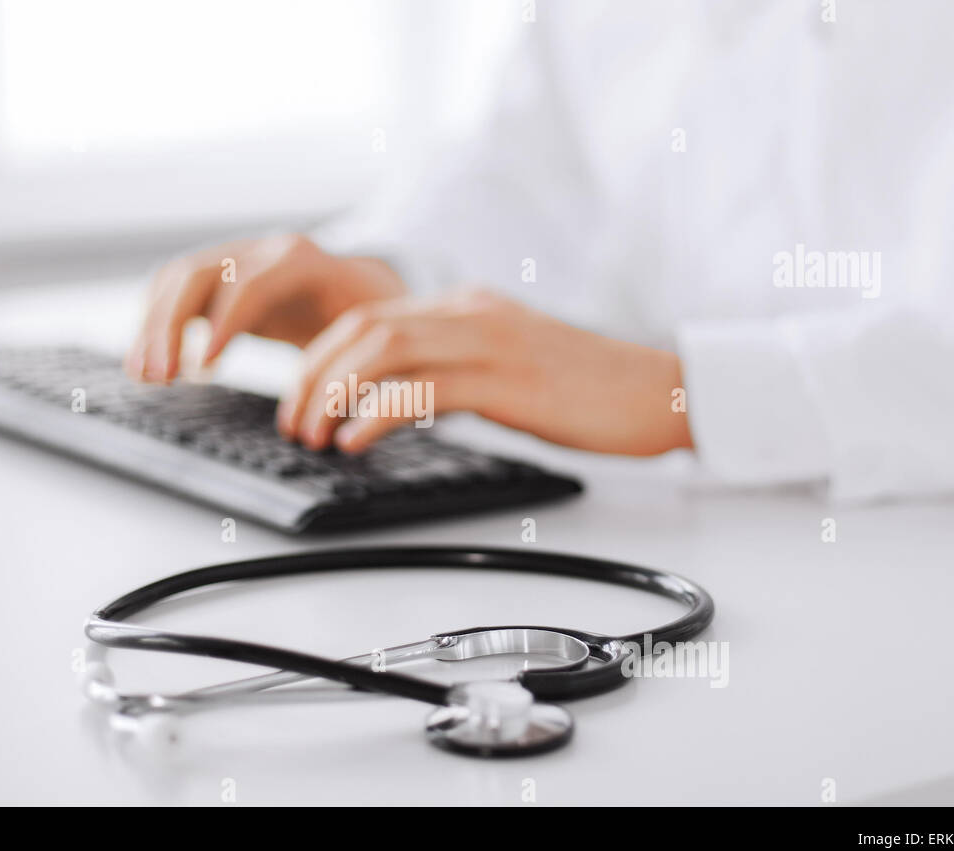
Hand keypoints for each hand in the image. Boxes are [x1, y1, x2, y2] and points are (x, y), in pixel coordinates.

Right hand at [125, 234, 404, 382]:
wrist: (358, 286)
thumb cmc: (367, 315)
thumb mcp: (370, 331)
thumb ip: (356, 357)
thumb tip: (345, 411)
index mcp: (300, 261)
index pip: (249, 284)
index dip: (223, 323)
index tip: (202, 366)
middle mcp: (259, 251)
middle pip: (198, 274)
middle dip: (170, 325)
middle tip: (160, 376)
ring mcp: (232, 259)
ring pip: (176, 282)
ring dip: (153, 328)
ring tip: (145, 377)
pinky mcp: (216, 278)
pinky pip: (173, 294)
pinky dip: (155, 328)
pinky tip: (148, 367)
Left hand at [278, 288, 693, 455]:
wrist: (660, 391)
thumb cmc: (589, 390)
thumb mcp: (510, 367)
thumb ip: (458, 369)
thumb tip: (403, 399)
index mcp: (466, 306)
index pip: (370, 317)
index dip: (321, 358)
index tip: (300, 400)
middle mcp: (469, 313)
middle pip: (363, 327)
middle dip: (312, 375)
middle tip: (292, 424)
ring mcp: (488, 342)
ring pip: (383, 350)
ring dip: (333, 394)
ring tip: (313, 436)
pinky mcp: (507, 380)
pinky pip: (424, 389)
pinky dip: (377, 414)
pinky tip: (355, 441)